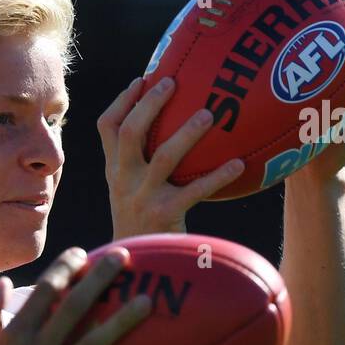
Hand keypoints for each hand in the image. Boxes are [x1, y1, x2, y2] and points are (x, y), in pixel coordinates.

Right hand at [0, 247, 158, 344]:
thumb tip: (4, 282)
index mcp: (15, 333)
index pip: (46, 290)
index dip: (66, 267)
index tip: (82, 253)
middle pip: (75, 306)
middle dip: (99, 278)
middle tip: (123, 257)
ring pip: (93, 344)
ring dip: (122, 322)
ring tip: (146, 302)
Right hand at [98, 76, 246, 239]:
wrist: (135, 265)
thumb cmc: (140, 222)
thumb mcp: (128, 192)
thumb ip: (138, 165)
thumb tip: (171, 130)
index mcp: (113, 170)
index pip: (106, 128)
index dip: (122, 101)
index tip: (141, 79)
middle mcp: (122, 180)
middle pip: (130, 133)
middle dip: (149, 104)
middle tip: (172, 82)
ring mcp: (142, 197)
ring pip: (163, 157)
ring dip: (186, 133)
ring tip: (210, 114)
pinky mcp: (164, 215)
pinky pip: (194, 190)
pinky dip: (218, 176)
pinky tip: (238, 163)